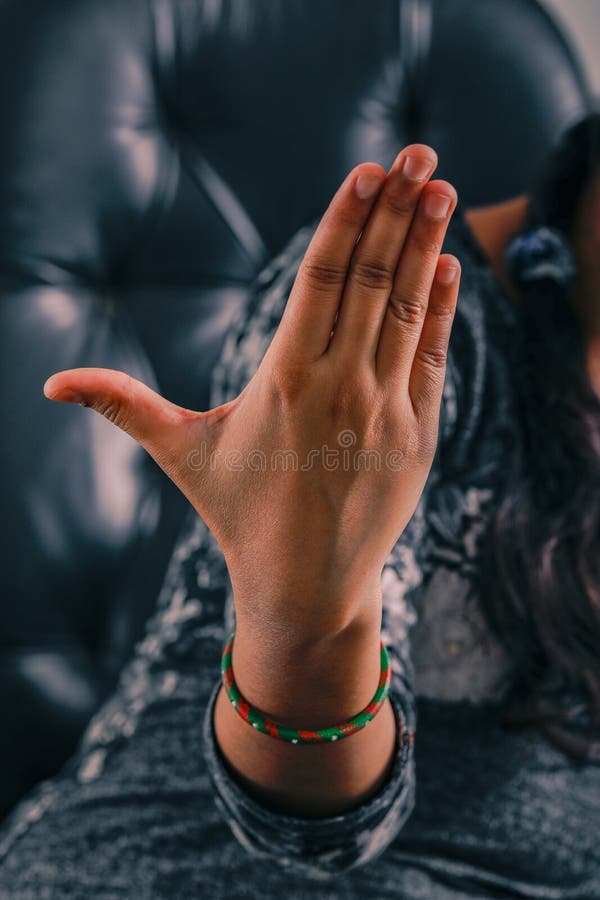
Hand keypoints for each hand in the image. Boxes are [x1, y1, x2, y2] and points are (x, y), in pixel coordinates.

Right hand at [44, 145, 459, 645]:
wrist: (306, 588)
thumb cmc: (238, 515)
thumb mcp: (182, 455)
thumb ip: (124, 406)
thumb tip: (49, 384)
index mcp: (284, 383)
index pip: (320, 282)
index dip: (345, 222)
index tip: (367, 172)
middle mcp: (341, 389)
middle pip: (371, 281)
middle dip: (396, 211)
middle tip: (416, 150)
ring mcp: (388, 412)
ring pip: (409, 310)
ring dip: (428, 244)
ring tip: (441, 186)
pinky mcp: (420, 436)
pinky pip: (434, 357)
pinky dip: (442, 308)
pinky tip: (448, 264)